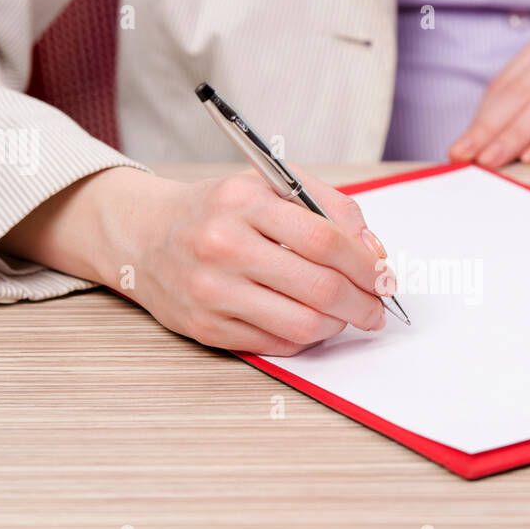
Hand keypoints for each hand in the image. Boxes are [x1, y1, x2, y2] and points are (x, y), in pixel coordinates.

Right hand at [0, 165, 394, 355]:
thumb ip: (329, 207)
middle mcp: (223, 246)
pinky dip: (305, 338)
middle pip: (319, 287)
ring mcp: (211, 291)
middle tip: (376, 308)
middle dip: (362, 303)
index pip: (326, 238)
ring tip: (346, 316)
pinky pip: (276, 343)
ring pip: (301, 324)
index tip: (384, 277)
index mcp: (243, 201)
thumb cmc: (219, 210)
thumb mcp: (269, 185)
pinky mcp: (205, 327)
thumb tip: (374, 253)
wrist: (145, 236)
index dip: (366, 263)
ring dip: (337, 325)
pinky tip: (311, 324)